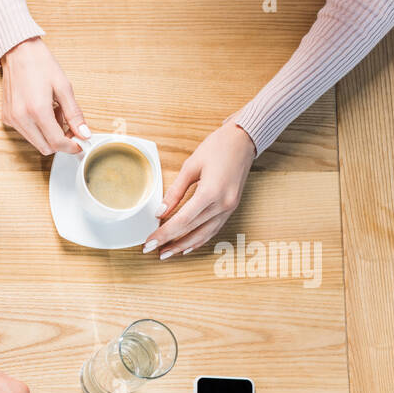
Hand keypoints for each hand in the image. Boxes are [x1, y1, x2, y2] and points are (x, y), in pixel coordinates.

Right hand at [0, 37, 89, 155]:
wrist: (18, 52)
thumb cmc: (41, 64)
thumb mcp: (64, 87)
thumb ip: (74, 114)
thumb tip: (84, 133)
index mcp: (37, 110)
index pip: (57, 142)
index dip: (71, 146)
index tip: (80, 143)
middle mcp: (21, 118)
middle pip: (45, 148)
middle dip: (60, 141)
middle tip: (68, 125)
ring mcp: (12, 119)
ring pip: (36, 142)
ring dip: (48, 134)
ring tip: (53, 111)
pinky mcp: (7, 118)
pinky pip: (26, 133)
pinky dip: (37, 128)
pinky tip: (40, 110)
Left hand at [143, 123, 256, 258]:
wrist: (244, 139)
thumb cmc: (219, 147)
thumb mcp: (191, 166)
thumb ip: (175, 191)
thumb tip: (160, 212)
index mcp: (211, 192)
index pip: (181, 221)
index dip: (163, 235)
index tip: (149, 242)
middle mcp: (222, 204)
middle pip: (191, 230)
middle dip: (169, 242)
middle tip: (151, 250)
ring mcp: (229, 207)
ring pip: (204, 234)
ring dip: (184, 246)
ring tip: (167, 253)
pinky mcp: (231, 207)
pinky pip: (213, 229)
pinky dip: (199, 240)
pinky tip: (187, 246)